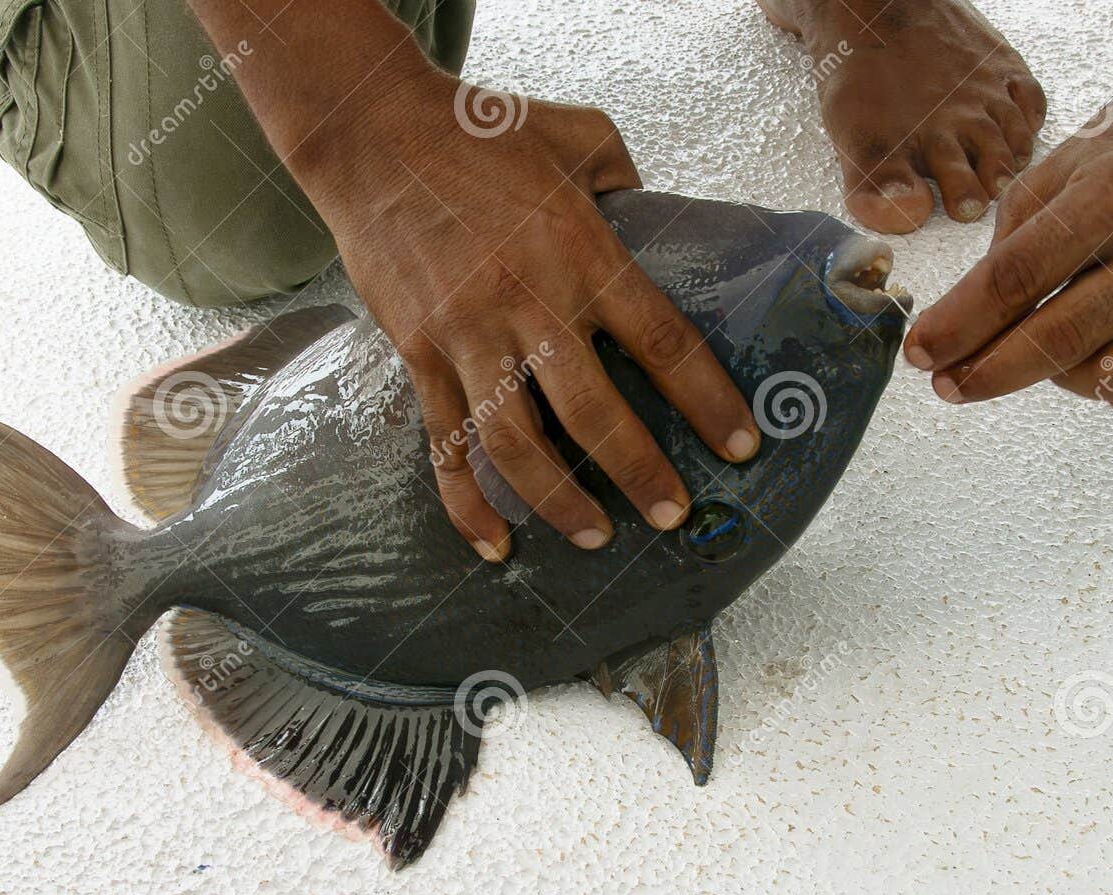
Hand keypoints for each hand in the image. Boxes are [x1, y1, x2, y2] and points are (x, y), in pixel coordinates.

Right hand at [303, 82, 759, 560]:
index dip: (706, 400)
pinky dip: (467, 501)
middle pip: (592, 411)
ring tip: (597, 537)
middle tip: (673, 513)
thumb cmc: (483, 132)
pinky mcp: (420, 354)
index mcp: (583, 252)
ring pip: (517, 443)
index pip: (661, 340)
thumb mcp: (579, 137)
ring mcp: (468, 335)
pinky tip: (495, 543)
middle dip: (638, 470)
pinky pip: (446, 442)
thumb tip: (658, 221)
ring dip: (560, 501)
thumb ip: (628, 183)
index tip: (739, 445)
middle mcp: (529, 303)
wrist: (372, 133)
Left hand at [902, 104, 1112, 422]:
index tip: (920, 353)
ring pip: (1111, 379)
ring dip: (1061, 377)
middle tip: (948, 385)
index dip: (960, 324)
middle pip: (1061, 338)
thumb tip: (954, 338)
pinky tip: (1105, 361)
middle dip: (990, 371)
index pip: (1020, 277)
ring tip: (1050, 346)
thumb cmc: (1110, 172)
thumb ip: (1000, 261)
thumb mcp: (1044, 185)